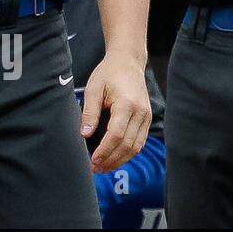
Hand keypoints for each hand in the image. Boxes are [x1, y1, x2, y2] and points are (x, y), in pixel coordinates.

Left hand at [80, 52, 151, 172]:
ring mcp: (147, 117)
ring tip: (103, 167)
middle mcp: (141, 113)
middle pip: (128, 145)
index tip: (92, 161)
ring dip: (120, 160)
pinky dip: (128, 152)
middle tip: (95, 168)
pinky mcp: (147, 119)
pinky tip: (115, 157)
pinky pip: (140, 141)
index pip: (117, 135)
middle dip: (111, 160)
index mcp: (127, 104)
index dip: (105, 151)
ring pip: (136, 146)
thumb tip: (85, 135)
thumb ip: (89, 112)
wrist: (127, 63)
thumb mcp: (93, 89)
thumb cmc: (108, 74)